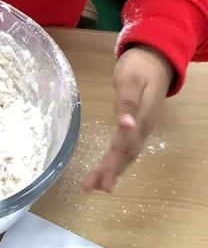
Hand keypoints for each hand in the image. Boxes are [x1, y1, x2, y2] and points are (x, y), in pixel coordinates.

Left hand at [82, 45, 172, 193]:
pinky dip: (117, 159)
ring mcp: (142, 127)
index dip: (113, 164)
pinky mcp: (138, 125)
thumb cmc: (139, 67)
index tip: (103, 182)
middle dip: (110, 172)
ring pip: (127, 153)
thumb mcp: (130, 80)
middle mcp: (143, 127)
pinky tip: (109, 167)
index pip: (126, 146)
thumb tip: (126, 124)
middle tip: (92, 188)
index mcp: (141, 118)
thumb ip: (128, 102)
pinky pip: (128, 147)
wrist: (155, 59)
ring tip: (95, 185)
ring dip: (113, 169)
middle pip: (126, 154)